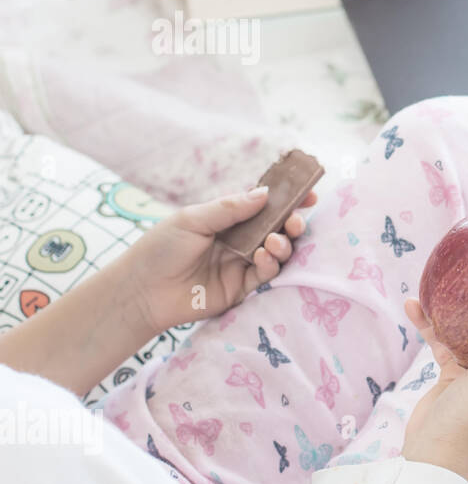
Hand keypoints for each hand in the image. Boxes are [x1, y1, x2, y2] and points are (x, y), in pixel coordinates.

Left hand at [125, 185, 316, 331]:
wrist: (142, 291)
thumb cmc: (160, 249)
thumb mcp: (193, 219)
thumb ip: (231, 207)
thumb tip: (266, 193)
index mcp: (227, 220)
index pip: (263, 207)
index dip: (287, 201)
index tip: (309, 195)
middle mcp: (239, 241)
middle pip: (277, 229)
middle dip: (292, 224)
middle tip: (295, 222)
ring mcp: (242, 265)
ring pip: (277, 253)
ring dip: (284, 244)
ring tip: (275, 241)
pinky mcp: (242, 289)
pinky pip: (266, 275)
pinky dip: (270, 264)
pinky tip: (262, 256)